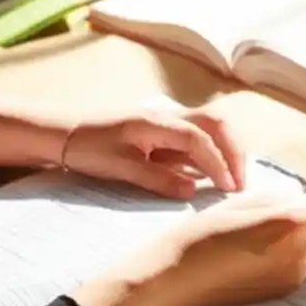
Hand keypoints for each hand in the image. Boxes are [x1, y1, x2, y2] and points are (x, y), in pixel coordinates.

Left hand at [0, 94, 244, 197]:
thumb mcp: (122, 168)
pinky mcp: (165, 129)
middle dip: (235, 151)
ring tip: (234, 178)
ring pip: (212, 126)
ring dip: (228, 148)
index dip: (219, 164)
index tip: (229, 190)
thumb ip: (158, 178)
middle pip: (217, 124)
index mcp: (158, 122)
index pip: (201, 140)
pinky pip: (199, 134)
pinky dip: (215, 150)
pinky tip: (214, 172)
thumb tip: (193, 191)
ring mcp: (168, 119)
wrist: (64, 131)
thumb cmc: (90, 148)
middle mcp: (169, 115)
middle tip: (241, 183)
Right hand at [72, 186, 305, 305]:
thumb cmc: (207, 230)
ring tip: (277, 231)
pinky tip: (268, 251)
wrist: (181, 277)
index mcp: (290, 223)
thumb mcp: (247, 200)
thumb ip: (288, 198)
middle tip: (298, 208)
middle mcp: (299, 251)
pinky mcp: (285, 291)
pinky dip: (299, 255)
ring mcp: (294, 274)